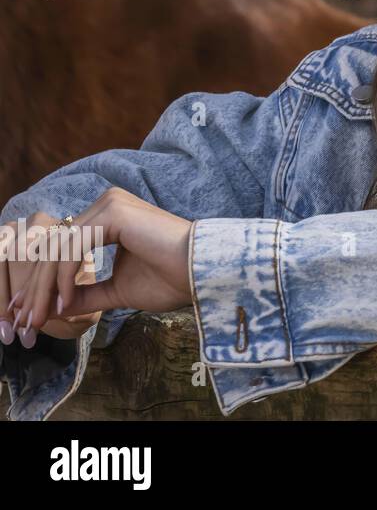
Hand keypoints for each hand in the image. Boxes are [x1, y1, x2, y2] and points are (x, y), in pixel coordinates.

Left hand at [3, 188, 194, 346]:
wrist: (202, 273)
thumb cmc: (172, 279)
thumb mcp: (118, 290)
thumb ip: (87, 294)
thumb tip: (54, 308)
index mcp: (109, 218)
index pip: (63, 249)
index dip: (43, 283)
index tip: (31, 315)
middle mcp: (107, 205)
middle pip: (55, 247)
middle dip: (36, 288)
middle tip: (25, 321)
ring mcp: (110, 205)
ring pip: (59, 247)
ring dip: (44, 286)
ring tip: (39, 318)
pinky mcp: (114, 212)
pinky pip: (74, 246)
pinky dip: (62, 276)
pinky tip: (63, 301)